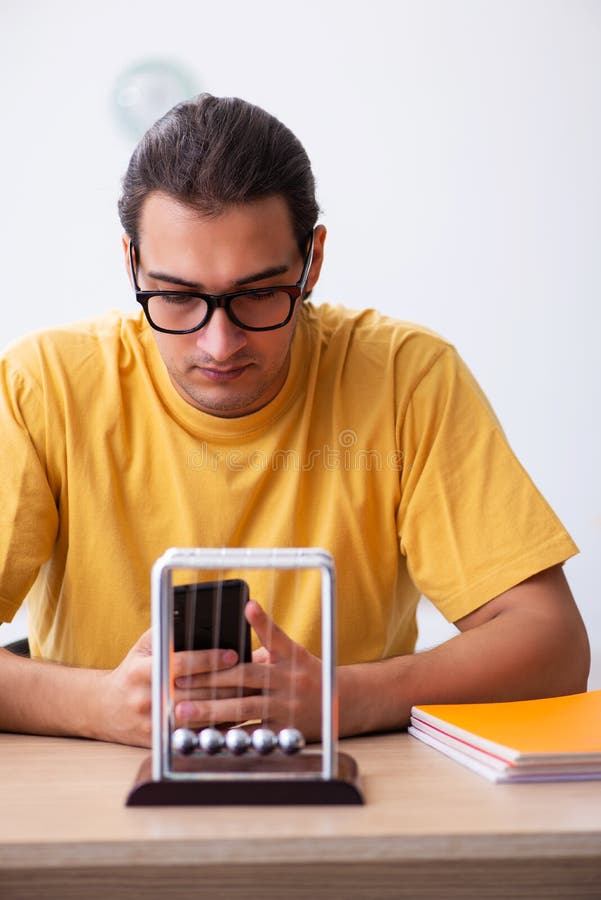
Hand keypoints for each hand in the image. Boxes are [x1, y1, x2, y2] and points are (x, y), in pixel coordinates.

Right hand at [98, 629, 237, 746]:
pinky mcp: (158, 742)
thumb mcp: (144, 646)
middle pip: (194, 692)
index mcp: (142, 671)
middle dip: (226, 683)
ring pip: (197, 716)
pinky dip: (216, 726)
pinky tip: (235, 716)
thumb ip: (169, 632)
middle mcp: (147, 698)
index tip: (233, 654)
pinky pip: (193, 735)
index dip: (209, 659)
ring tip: (250, 694)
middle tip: (252, 675)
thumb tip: (201, 620)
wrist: (104, 708)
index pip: (181, 664)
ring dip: (226, 706)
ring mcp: (152, 723)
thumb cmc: (132, 671)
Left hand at [174, 601, 323, 741]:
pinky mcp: (284, 729)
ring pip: (244, 706)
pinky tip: (206, 733)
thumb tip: (229, 638)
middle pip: (246, 675)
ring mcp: (288, 705)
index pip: (275, 634)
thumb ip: (263, 647)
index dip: (262, 621)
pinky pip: (251, 731)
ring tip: (184, 710)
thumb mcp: (290, 653)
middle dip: (210, 678)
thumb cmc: (304, 673)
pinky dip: (228, 733)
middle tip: (180, 680)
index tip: (249, 606)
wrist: (340, 702)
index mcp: (290, 654)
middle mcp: (289, 677)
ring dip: (211, 709)